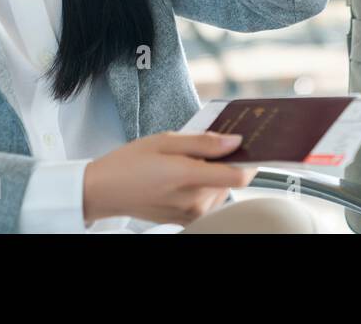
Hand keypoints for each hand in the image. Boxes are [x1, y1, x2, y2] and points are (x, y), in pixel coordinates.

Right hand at [82, 131, 258, 226]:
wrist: (105, 191)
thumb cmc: (130, 163)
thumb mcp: (165, 140)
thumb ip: (203, 142)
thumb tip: (235, 142)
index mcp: (188, 177)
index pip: (239, 176)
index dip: (252, 159)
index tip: (254, 145)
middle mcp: (194, 201)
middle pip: (231, 179)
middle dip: (227, 160)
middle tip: (206, 145)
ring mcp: (192, 213)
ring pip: (222, 189)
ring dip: (215, 174)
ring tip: (186, 162)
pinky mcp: (187, 220)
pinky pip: (209, 200)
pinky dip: (205, 185)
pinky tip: (184, 175)